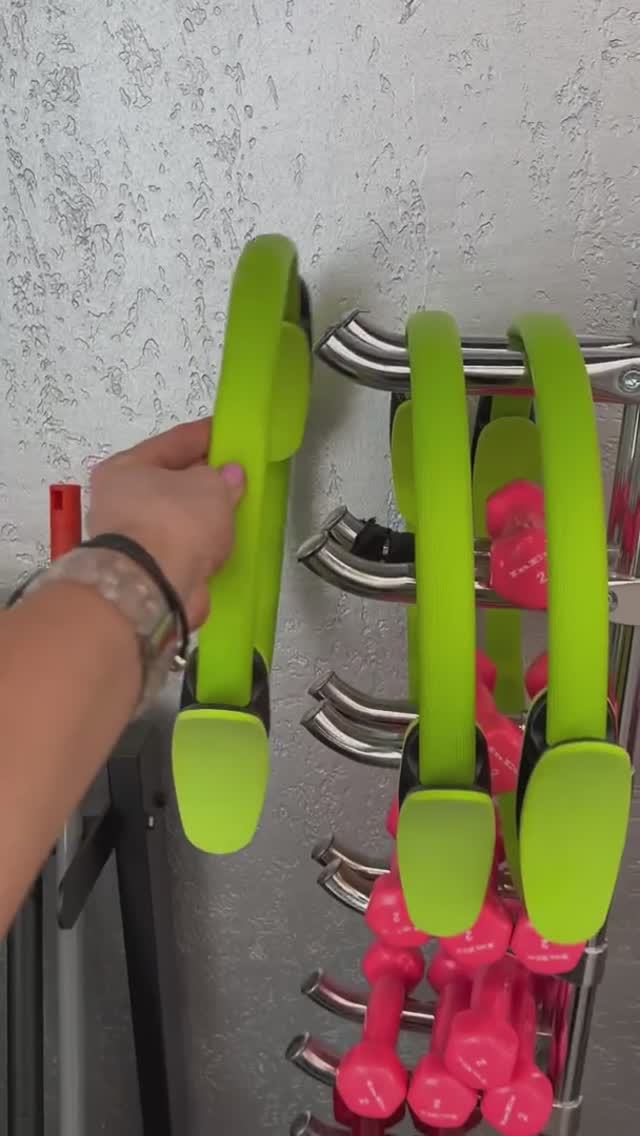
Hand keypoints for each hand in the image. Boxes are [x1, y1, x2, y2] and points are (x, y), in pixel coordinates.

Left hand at [89, 419, 244, 627]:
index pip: (173, 441)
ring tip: (234, 507)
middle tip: (235, 471)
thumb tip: (229, 475)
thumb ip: (223, 476)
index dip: (205, 434)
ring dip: (201, 514)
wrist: (153, 587)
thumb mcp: (210, 486)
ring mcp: (131, 539)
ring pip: (175, 516)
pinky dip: (199, 543)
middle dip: (202, 477)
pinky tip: (222, 541)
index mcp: (124, 467)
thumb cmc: (174, 522)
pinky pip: (180, 546)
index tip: (228, 430)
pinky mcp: (146, 569)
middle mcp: (120, 501)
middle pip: (170, 481)